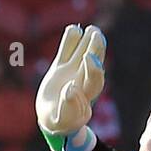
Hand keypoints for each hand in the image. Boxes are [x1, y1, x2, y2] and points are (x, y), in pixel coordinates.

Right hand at [36, 24, 106, 150]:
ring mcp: (72, 72)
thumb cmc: (60, 122)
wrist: (54, 118)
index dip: (92, 70)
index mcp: (86, 95)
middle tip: (96, 36)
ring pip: (83, 54)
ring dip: (89, 42)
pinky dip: (71, 40)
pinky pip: (67, 51)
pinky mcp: (61, 66)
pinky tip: (74, 29)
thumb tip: (71, 89)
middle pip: (93, 64)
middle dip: (96, 50)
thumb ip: (68, 106)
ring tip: (93, 29)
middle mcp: (83, 81)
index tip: (86, 60)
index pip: (93, 82)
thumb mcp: (62, 119)